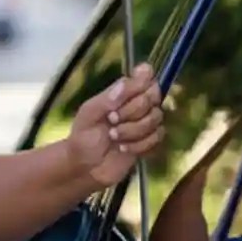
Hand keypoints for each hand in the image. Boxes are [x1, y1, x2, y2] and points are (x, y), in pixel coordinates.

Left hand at [64, 63, 163, 187]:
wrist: (87, 166)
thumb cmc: (84, 136)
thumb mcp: (89, 113)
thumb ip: (108, 97)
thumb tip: (126, 82)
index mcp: (123, 90)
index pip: (146, 74)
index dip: (141, 83)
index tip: (123, 97)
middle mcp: (138, 102)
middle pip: (154, 95)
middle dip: (131, 110)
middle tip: (112, 120)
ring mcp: (146, 121)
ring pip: (156, 117)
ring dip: (132, 130)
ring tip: (114, 136)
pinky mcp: (151, 140)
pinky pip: (157, 136)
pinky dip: (138, 144)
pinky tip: (123, 148)